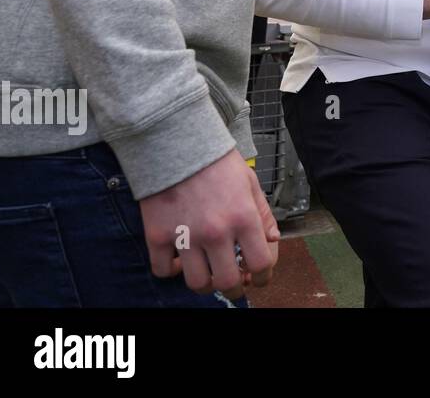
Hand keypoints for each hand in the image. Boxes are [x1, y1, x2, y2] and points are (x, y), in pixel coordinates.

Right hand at [140, 148, 278, 298]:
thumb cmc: (216, 160)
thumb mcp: (249, 182)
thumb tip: (272, 240)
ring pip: (196, 283)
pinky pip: (163, 270)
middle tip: (235, 283)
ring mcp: (185, 236)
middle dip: (235, 288)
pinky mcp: (157, 236)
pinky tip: (180, 259)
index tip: (260, 277)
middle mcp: (216, 232)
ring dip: (205, 283)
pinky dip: (172, 270)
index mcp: (243, 217)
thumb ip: (262, 214)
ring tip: (208, 273)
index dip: (264, 275)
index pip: (260, 263)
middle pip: (227, 282)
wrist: (176, 141)